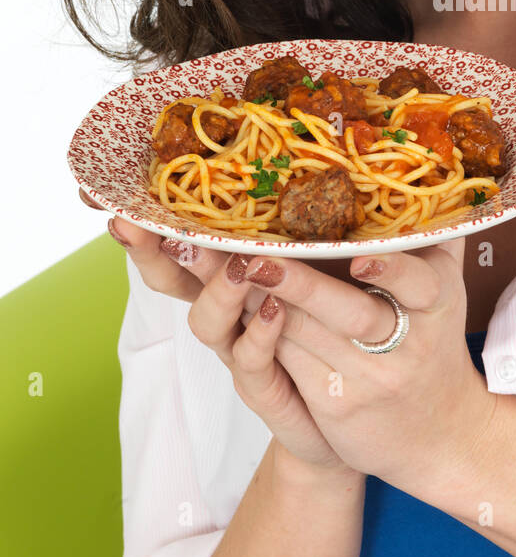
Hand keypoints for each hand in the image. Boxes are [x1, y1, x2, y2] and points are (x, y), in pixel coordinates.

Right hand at [83, 190, 349, 473]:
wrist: (353, 404)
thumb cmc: (337, 314)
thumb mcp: (322, 256)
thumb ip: (308, 219)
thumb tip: (309, 152)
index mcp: (232, 273)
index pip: (182, 241)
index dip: (151, 221)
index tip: (122, 196)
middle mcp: (226, 310)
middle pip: (174, 278)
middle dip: (154, 251)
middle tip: (137, 224)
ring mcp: (239, 348)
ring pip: (208, 321)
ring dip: (218, 290)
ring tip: (238, 265)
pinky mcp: (266, 386)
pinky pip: (252, 360)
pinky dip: (260, 334)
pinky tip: (275, 311)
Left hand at [216, 236, 497, 497]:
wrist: (440, 432)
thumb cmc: (435, 341)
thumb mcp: (447, 291)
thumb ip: (440, 237)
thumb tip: (438, 176)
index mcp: (438, 305)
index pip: (419, 283)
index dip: (392, 270)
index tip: (361, 258)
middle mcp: (407, 344)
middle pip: (350, 311)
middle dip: (300, 284)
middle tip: (258, 256)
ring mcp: (369, 378)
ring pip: (307, 334)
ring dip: (265, 302)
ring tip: (230, 269)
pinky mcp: (336, 405)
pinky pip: (291, 362)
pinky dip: (261, 332)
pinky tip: (237, 306)